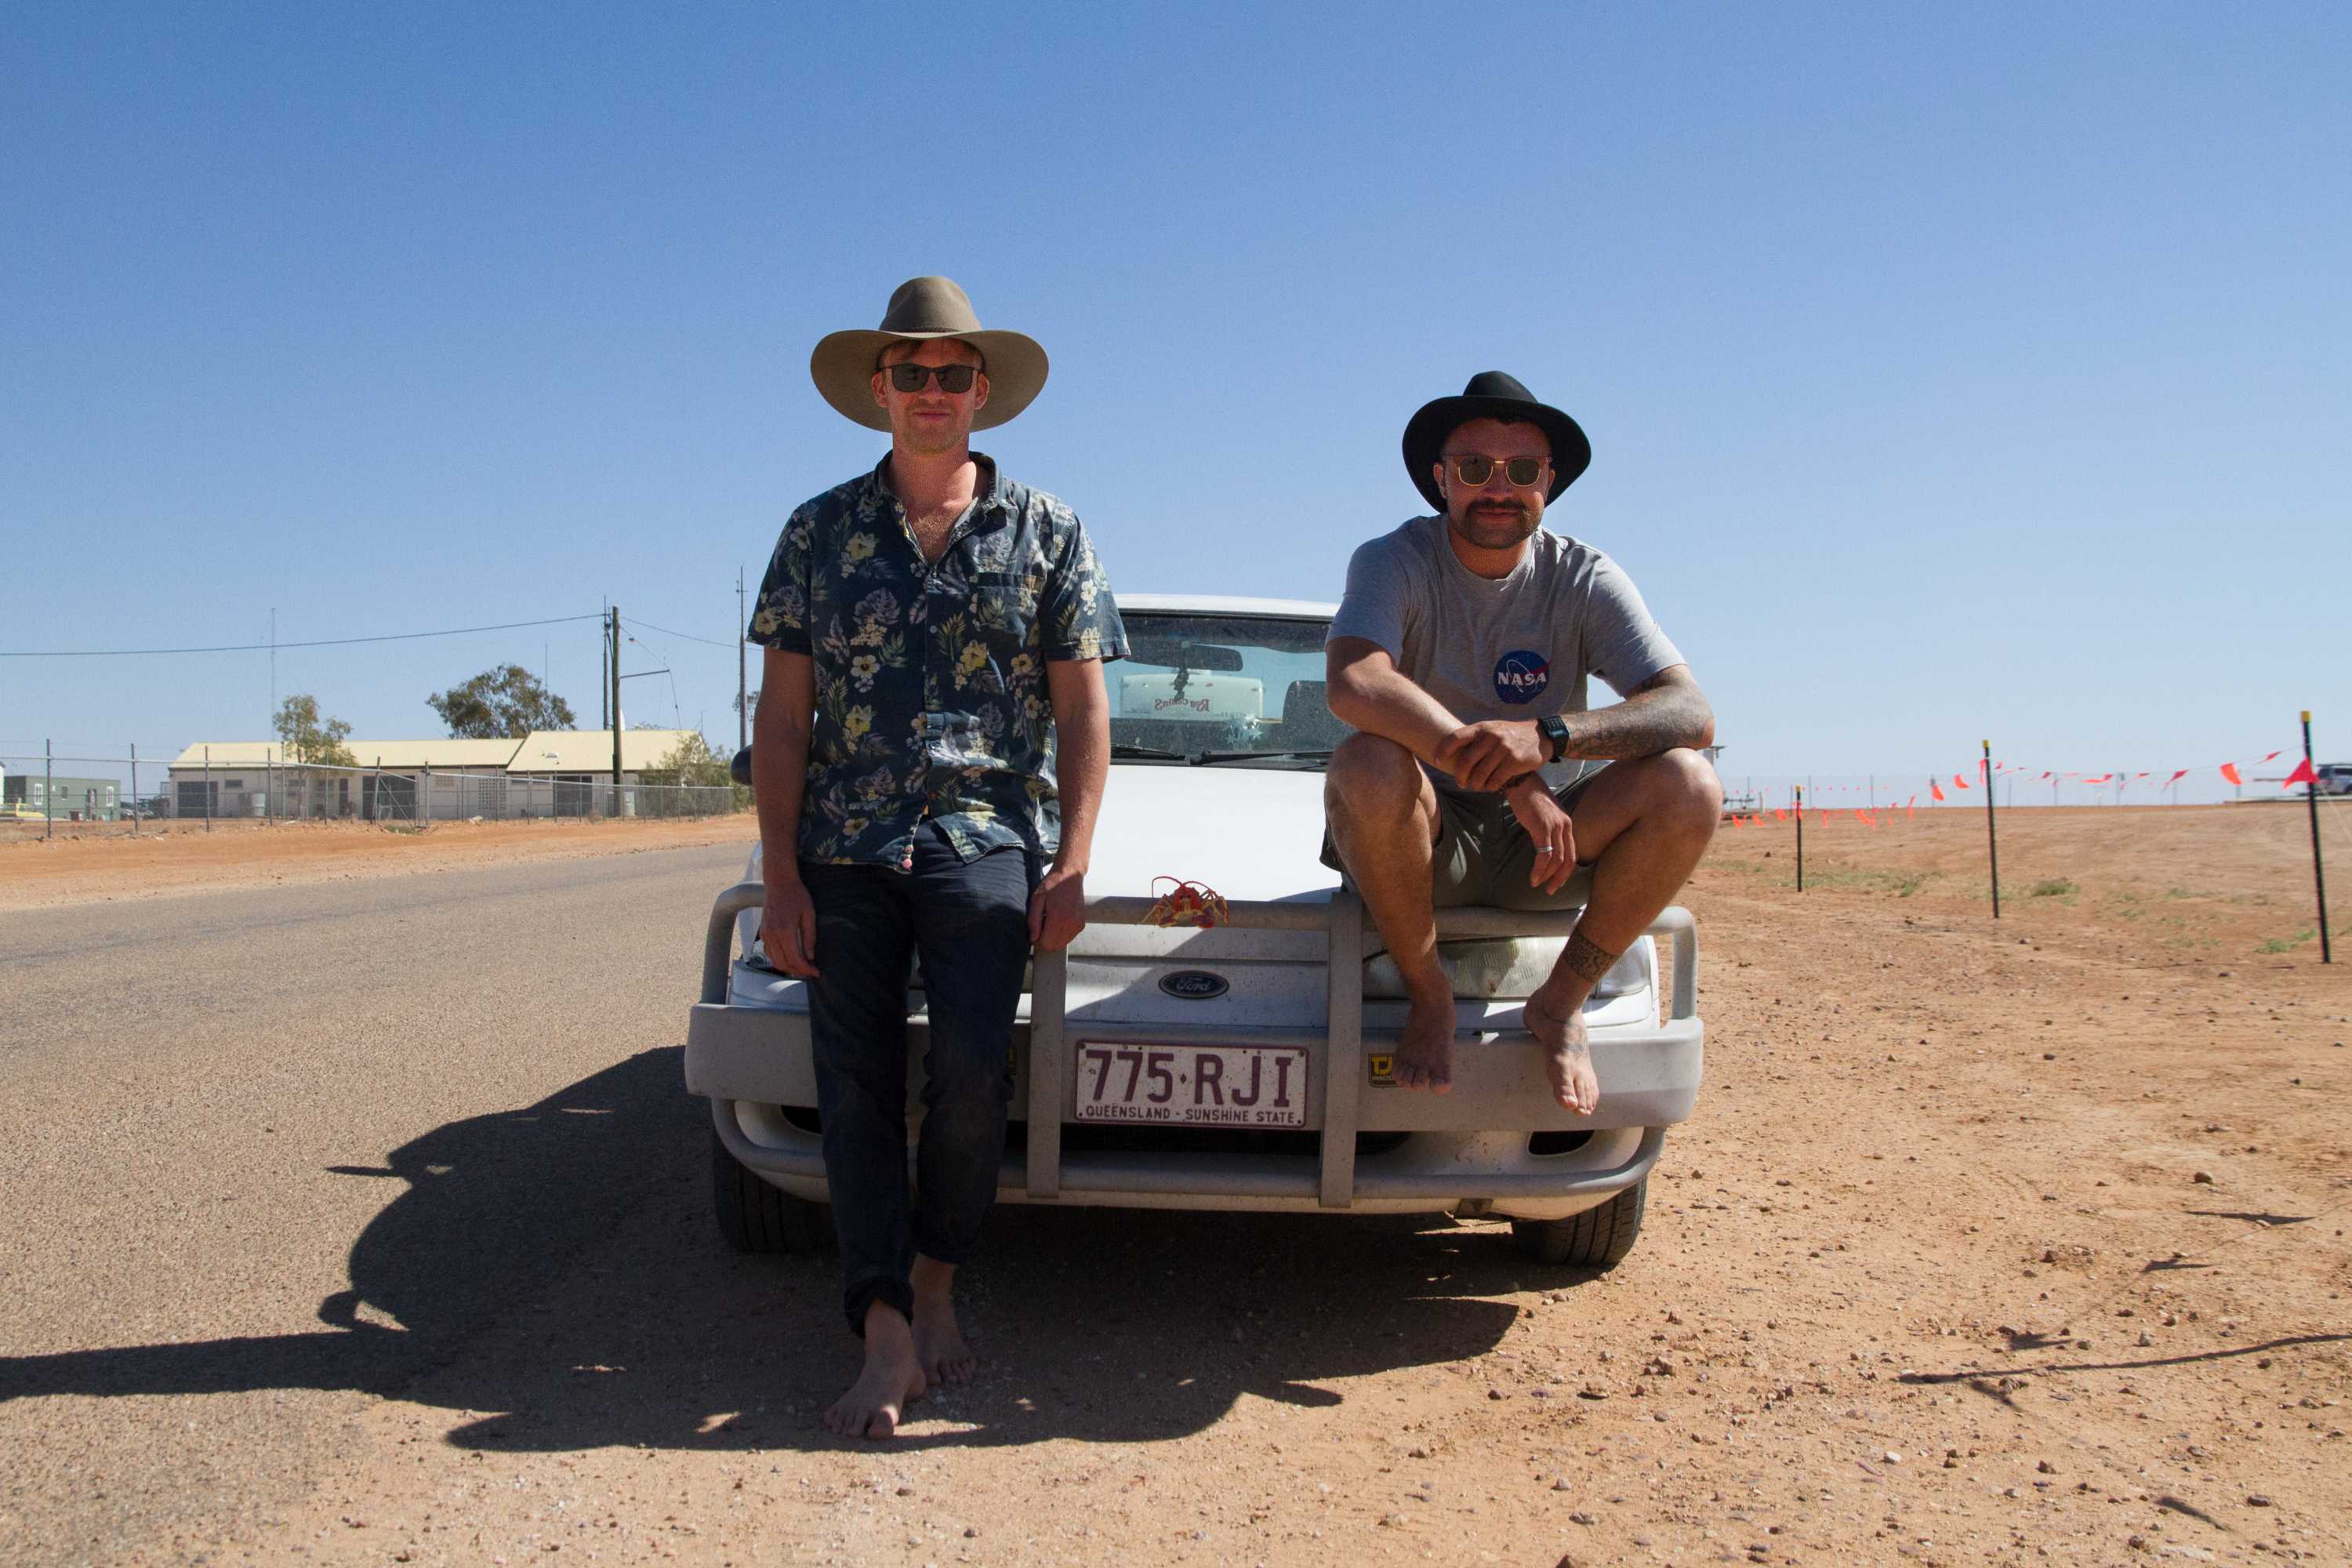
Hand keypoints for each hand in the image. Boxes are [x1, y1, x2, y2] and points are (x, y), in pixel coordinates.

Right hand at [759, 874, 818, 976]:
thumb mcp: (809, 915)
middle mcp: (772, 935)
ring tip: (802, 967)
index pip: (795, 959)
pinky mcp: (762, 932)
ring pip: (775, 960)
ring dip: (788, 967)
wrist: (779, 883)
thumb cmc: (796, 895)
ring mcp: (765, 934)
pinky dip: (779, 959)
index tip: (816, 972)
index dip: (806, 969)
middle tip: (810, 971)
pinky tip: (790, 958)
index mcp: (785, 931)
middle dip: (798, 971)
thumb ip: (809, 938)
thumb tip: (810, 957)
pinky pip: (769, 952)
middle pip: (783, 963)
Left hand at [1029, 865, 1086, 951]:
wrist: (1070, 875)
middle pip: (1054, 947)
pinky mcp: (1081, 924)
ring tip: (1050, 921)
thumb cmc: (1052, 885)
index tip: (1035, 930)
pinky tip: (1058, 921)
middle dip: (1045, 940)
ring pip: (1061, 944)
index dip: (1037, 941)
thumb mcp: (1037, 899)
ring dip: (1053, 938)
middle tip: (1041, 925)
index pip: (1046, 944)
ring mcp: (1078, 924)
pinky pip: (1068, 938)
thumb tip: (1033, 939)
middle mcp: (1071, 923)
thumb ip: (1033, 921)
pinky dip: (1061, 934)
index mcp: (1058, 917)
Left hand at [1435, 719, 1546, 793]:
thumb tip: (1448, 752)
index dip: (1442, 751)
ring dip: (1476, 785)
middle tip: (1461, 783)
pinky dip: (1490, 787)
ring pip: (1480, 775)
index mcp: (1482, 728)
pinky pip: (1495, 781)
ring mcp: (1504, 749)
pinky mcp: (1514, 762)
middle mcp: (1491, 737)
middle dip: (1460, 777)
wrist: (1540, 737)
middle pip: (1465, 762)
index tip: (1436, 761)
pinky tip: (1491, 786)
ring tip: (1477, 786)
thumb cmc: (1510, 735)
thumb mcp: (1492, 729)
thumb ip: (1474, 738)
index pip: (1455, 738)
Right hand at [1505, 775, 1577, 895]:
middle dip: (1559, 878)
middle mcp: (1565, 826)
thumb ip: (1549, 829)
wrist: (1521, 782)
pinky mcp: (1542, 828)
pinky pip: (1544, 855)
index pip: (1572, 853)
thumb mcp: (1545, 816)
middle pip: (1568, 860)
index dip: (1566, 871)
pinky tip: (1533, 876)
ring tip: (1537, 884)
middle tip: (1550, 890)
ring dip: (1547, 876)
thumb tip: (1545, 845)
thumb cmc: (1529, 799)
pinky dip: (1539, 869)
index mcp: (1567, 824)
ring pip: (1557, 860)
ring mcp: (1555, 827)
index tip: (1557, 882)